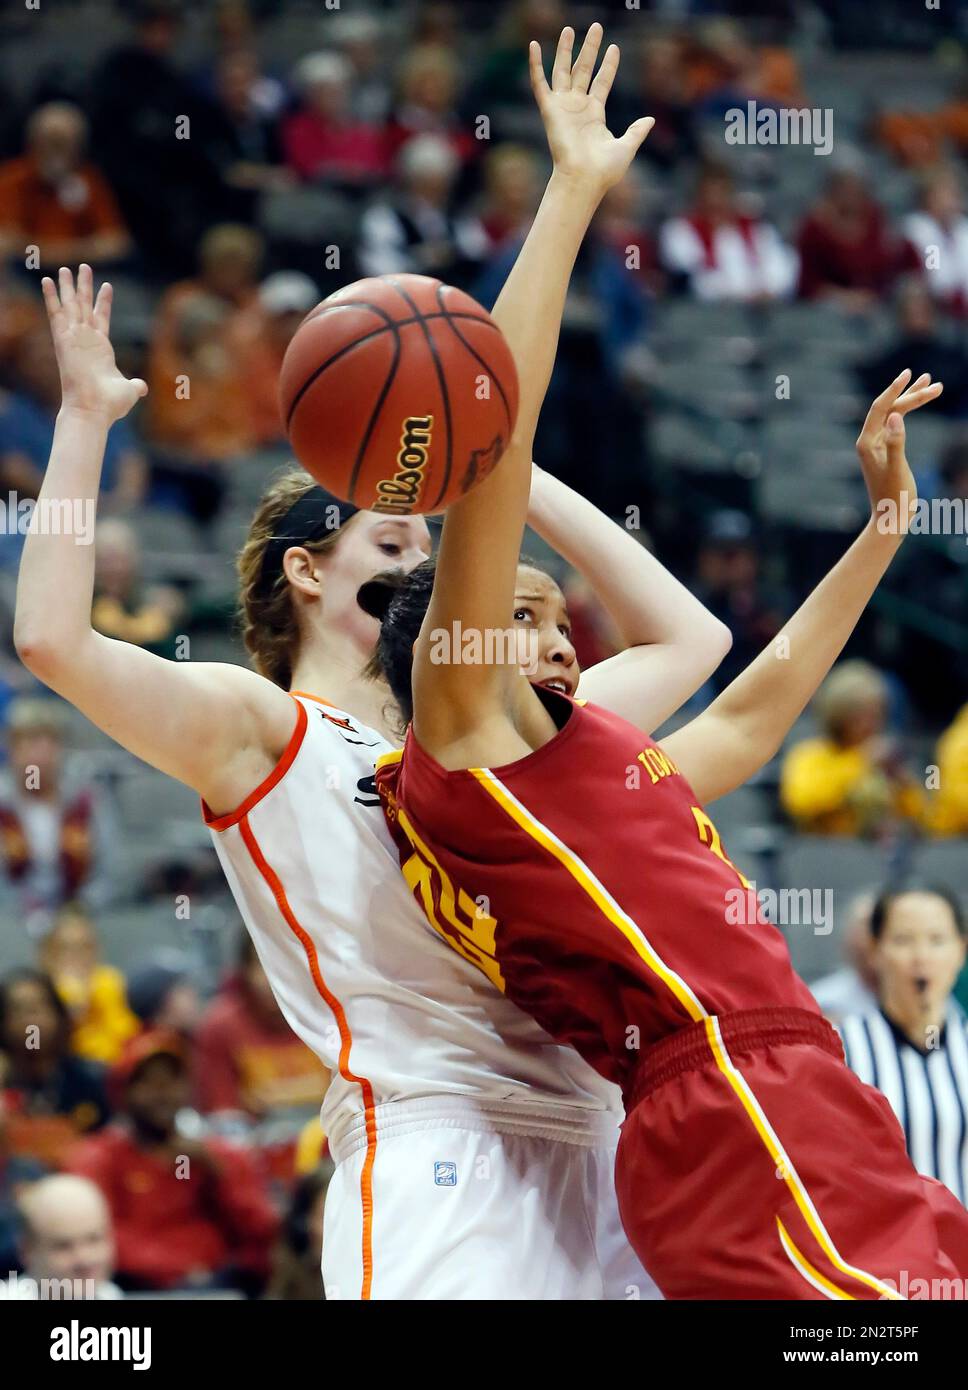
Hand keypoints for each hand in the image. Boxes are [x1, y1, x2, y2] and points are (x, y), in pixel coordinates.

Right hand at [41, 264, 147, 423]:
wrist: (93, 410)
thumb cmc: (109, 405)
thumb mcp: (129, 391)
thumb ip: (135, 385)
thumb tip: (142, 388)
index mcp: (101, 350)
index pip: (102, 319)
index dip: (104, 302)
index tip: (107, 285)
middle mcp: (86, 341)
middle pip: (85, 307)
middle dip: (84, 287)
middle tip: (83, 267)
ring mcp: (74, 339)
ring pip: (71, 305)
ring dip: (68, 286)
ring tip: (65, 267)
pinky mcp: (63, 340)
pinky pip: (56, 313)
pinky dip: (50, 297)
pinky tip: (45, 280)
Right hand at [530, 24, 653, 196]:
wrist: (584, 179)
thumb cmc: (604, 171)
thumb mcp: (627, 147)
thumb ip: (637, 131)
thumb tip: (650, 120)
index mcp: (595, 115)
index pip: (602, 82)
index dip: (609, 65)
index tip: (614, 48)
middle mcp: (578, 108)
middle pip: (584, 70)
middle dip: (589, 48)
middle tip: (596, 27)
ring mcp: (563, 107)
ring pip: (563, 71)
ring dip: (565, 50)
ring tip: (568, 29)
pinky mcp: (550, 110)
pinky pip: (539, 83)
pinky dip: (535, 65)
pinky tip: (533, 46)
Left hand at [856, 369, 941, 529]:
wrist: (890, 520)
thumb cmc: (894, 499)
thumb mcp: (897, 470)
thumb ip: (896, 443)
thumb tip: (895, 416)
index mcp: (867, 443)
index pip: (880, 408)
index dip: (895, 389)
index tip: (908, 374)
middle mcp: (869, 441)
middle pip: (890, 409)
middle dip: (911, 394)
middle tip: (933, 381)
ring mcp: (877, 446)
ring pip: (895, 415)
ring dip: (913, 400)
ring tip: (933, 385)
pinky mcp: (886, 451)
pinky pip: (897, 426)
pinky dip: (910, 414)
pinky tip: (919, 404)